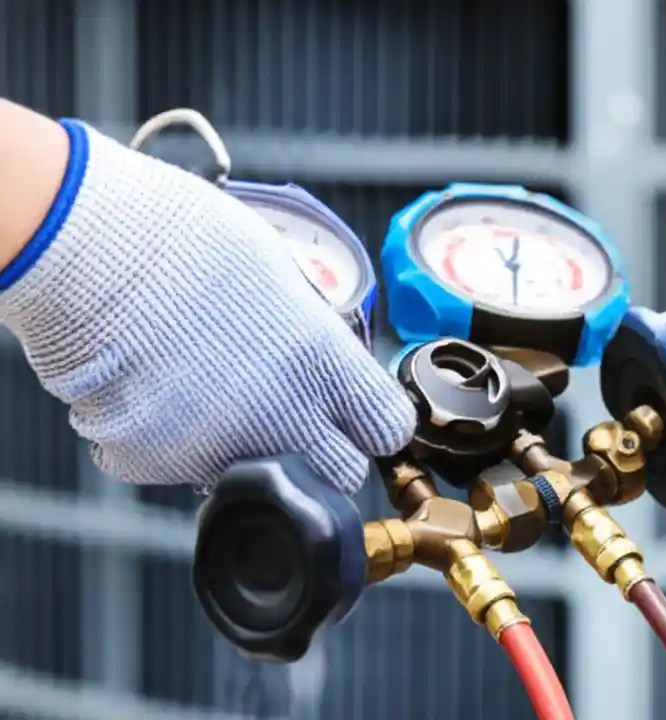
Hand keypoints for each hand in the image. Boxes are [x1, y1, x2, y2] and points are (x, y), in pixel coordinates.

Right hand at [0, 121, 414, 492]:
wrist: (86, 247)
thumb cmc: (185, 240)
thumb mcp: (282, 276)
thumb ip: (315, 336)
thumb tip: (332, 366)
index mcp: (322, 362)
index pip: (388, 430)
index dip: (376, 423)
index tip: (364, 417)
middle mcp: (279, 414)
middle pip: (339, 476)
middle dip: (325, 452)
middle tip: (296, 416)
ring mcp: (215, 445)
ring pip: (257, 472)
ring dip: (246, 444)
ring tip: (209, 383)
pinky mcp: (154, 460)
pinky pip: (181, 466)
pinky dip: (176, 440)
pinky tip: (161, 387)